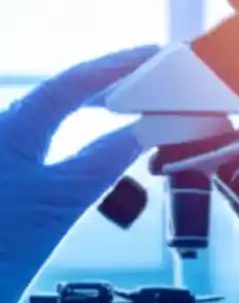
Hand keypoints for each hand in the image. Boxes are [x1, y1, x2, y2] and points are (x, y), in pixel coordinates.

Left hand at [0, 45, 156, 302]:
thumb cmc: (1, 248)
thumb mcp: (61, 202)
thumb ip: (104, 161)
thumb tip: (144, 130)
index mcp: (12, 130)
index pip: (72, 84)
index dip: (117, 66)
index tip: (156, 55)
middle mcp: (5, 134)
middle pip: (64, 93)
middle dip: (113, 81)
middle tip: (159, 75)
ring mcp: (9, 156)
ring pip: (59, 116)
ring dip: (102, 105)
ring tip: (143, 100)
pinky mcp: (14, 183)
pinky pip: (56, 142)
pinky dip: (90, 134)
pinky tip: (109, 142)